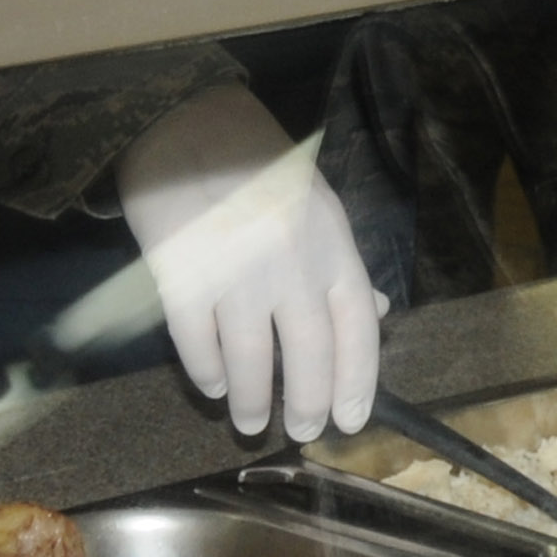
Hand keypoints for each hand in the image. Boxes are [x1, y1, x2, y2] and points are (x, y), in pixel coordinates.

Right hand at [111, 86, 383, 440]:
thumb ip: (342, 265)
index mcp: (332, 246)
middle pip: (308, 352)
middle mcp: (292, 263)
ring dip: (253, 400)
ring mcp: (236, 272)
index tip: (351, 420)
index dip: (358, 380)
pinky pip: (196, 341)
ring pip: (250, 358)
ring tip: (251, 422)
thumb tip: (374, 313)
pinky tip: (213, 386)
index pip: (358, 328)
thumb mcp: (319, 207)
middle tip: (301, 432)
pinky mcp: (182, 276)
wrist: (188, 124)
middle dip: (308, 402)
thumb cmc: (260, 169)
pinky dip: (206, 372)